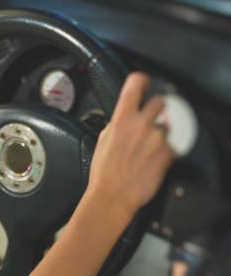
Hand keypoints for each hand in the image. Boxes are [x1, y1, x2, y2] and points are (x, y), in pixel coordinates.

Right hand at [85, 72, 174, 223]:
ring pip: (167, 125)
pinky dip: (165, 149)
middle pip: (160, 101)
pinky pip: (172, 144)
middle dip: (156, 108)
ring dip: (161, 132)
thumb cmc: (104, 171)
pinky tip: (152, 158)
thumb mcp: (102, 139)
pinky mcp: (169, 153)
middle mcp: (142, 124)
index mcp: (122, 118)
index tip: (143, 82)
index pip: (136, 84)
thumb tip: (126, 116)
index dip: (141, 80)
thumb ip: (117, 123)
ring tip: (148, 147)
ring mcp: (158, 138)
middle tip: (150, 118)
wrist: (114, 195)